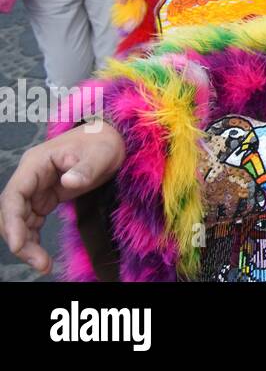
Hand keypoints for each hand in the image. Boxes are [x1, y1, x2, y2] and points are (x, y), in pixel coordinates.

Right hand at [1, 123, 125, 274]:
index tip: (18, 244)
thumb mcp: (100, 154)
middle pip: (12, 213)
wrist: (112, 140)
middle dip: (19, 239)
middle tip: (39, 263)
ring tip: (43, 265)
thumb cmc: (104, 143)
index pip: (14, 195)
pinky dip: (33, 240)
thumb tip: (69, 182)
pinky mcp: (45, 199)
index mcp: (36, 164)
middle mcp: (30, 178)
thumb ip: (85, 169)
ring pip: (20, 221)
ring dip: (26, 244)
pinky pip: (31, 223)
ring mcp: (35, 189)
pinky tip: (42, 257)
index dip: (12, 221)